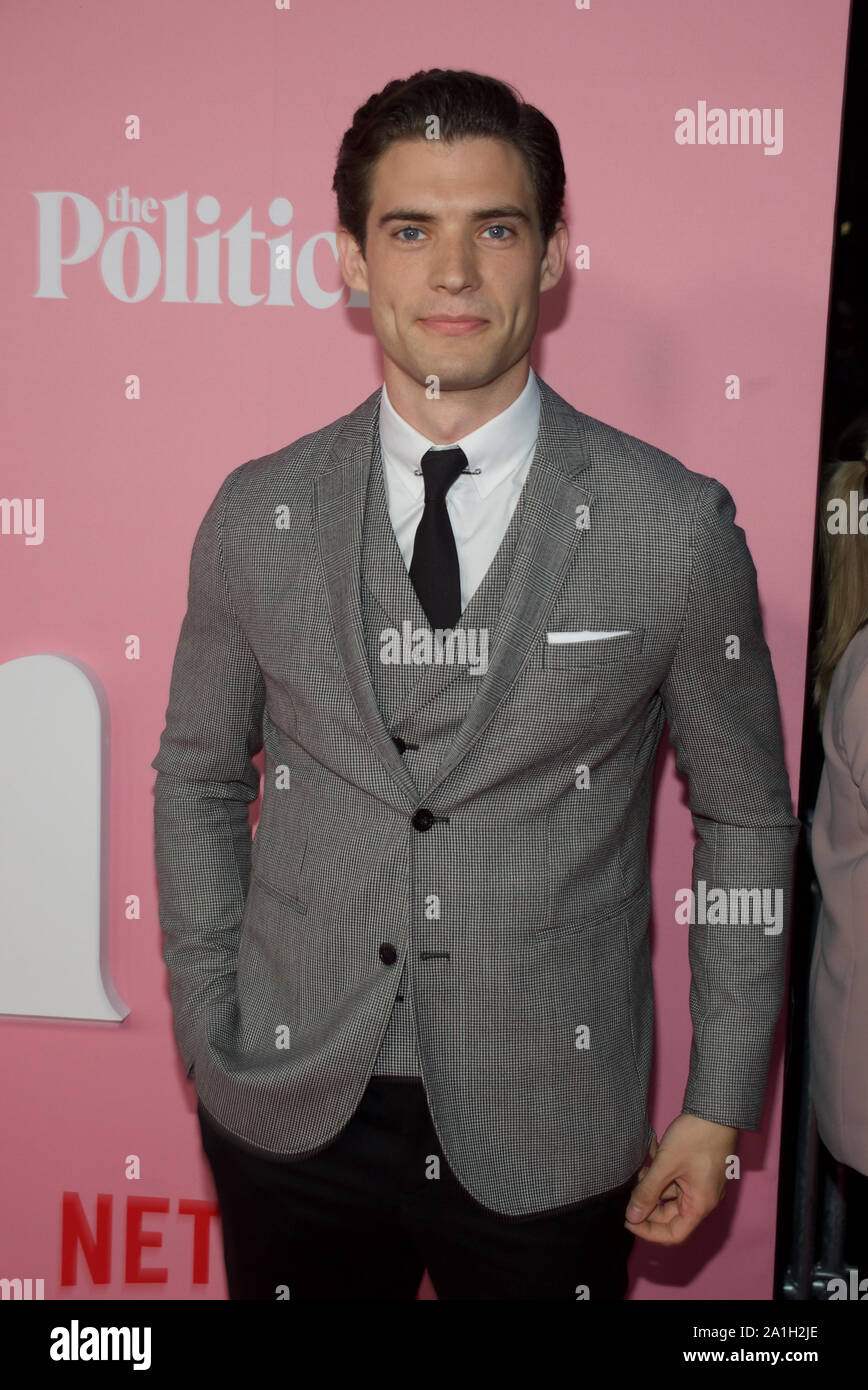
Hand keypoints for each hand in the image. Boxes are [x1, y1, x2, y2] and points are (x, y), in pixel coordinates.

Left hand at [624, 1113, 737, 1244]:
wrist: (716, 1109)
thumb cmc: (696, 1137)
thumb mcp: (666, 1165)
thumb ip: (647, 1192)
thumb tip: (632, 1217)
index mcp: (699, 1204)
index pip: (673, 1234)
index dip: (648, 1232)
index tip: (628, 1220)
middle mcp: (702, 1198)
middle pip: (670, 1214)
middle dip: (647, 1203)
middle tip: (630, 1189)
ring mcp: (700, 1183)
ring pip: (670, 1194)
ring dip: (652, 1183)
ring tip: (640, 1167)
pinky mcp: (696, 1169)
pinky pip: (675, 1178)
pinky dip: (660, 1171)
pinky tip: (650, 1153)